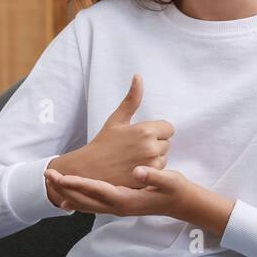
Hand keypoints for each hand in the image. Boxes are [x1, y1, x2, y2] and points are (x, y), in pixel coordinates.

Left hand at [45, 165, 192, 218]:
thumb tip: (138, 172)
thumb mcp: (169, 181)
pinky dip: (78, 201)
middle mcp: (118, 206)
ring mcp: (117, 208)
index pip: (97, 190)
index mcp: (127, 199)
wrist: (180, 203)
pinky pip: (93, 205)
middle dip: (65, 188)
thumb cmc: (174, 189)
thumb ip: (154, 177)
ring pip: (87, 204)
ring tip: (52, 185)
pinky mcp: (118, 205)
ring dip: (69, 194)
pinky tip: (69, 201)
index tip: (62, 178)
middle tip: (47, 175)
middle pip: (86, 199)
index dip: (79, 183)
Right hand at [50, 74, 172, 190]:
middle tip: (134, 148)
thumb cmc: (103, 143)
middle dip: (155, 144)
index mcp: (146, 131)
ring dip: (154, 158)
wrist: (89, 171)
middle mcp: (151, 148)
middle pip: (167, 143)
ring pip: (164, 157)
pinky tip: (135, 169)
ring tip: (133, 158)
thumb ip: (132, 99)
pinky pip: (160, 172)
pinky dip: (151, 171)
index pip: (168, 128)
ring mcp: (151, 166)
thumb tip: (138, 76)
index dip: (156, 131)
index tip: (141, 135)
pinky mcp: (149, 180)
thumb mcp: (116, 120)